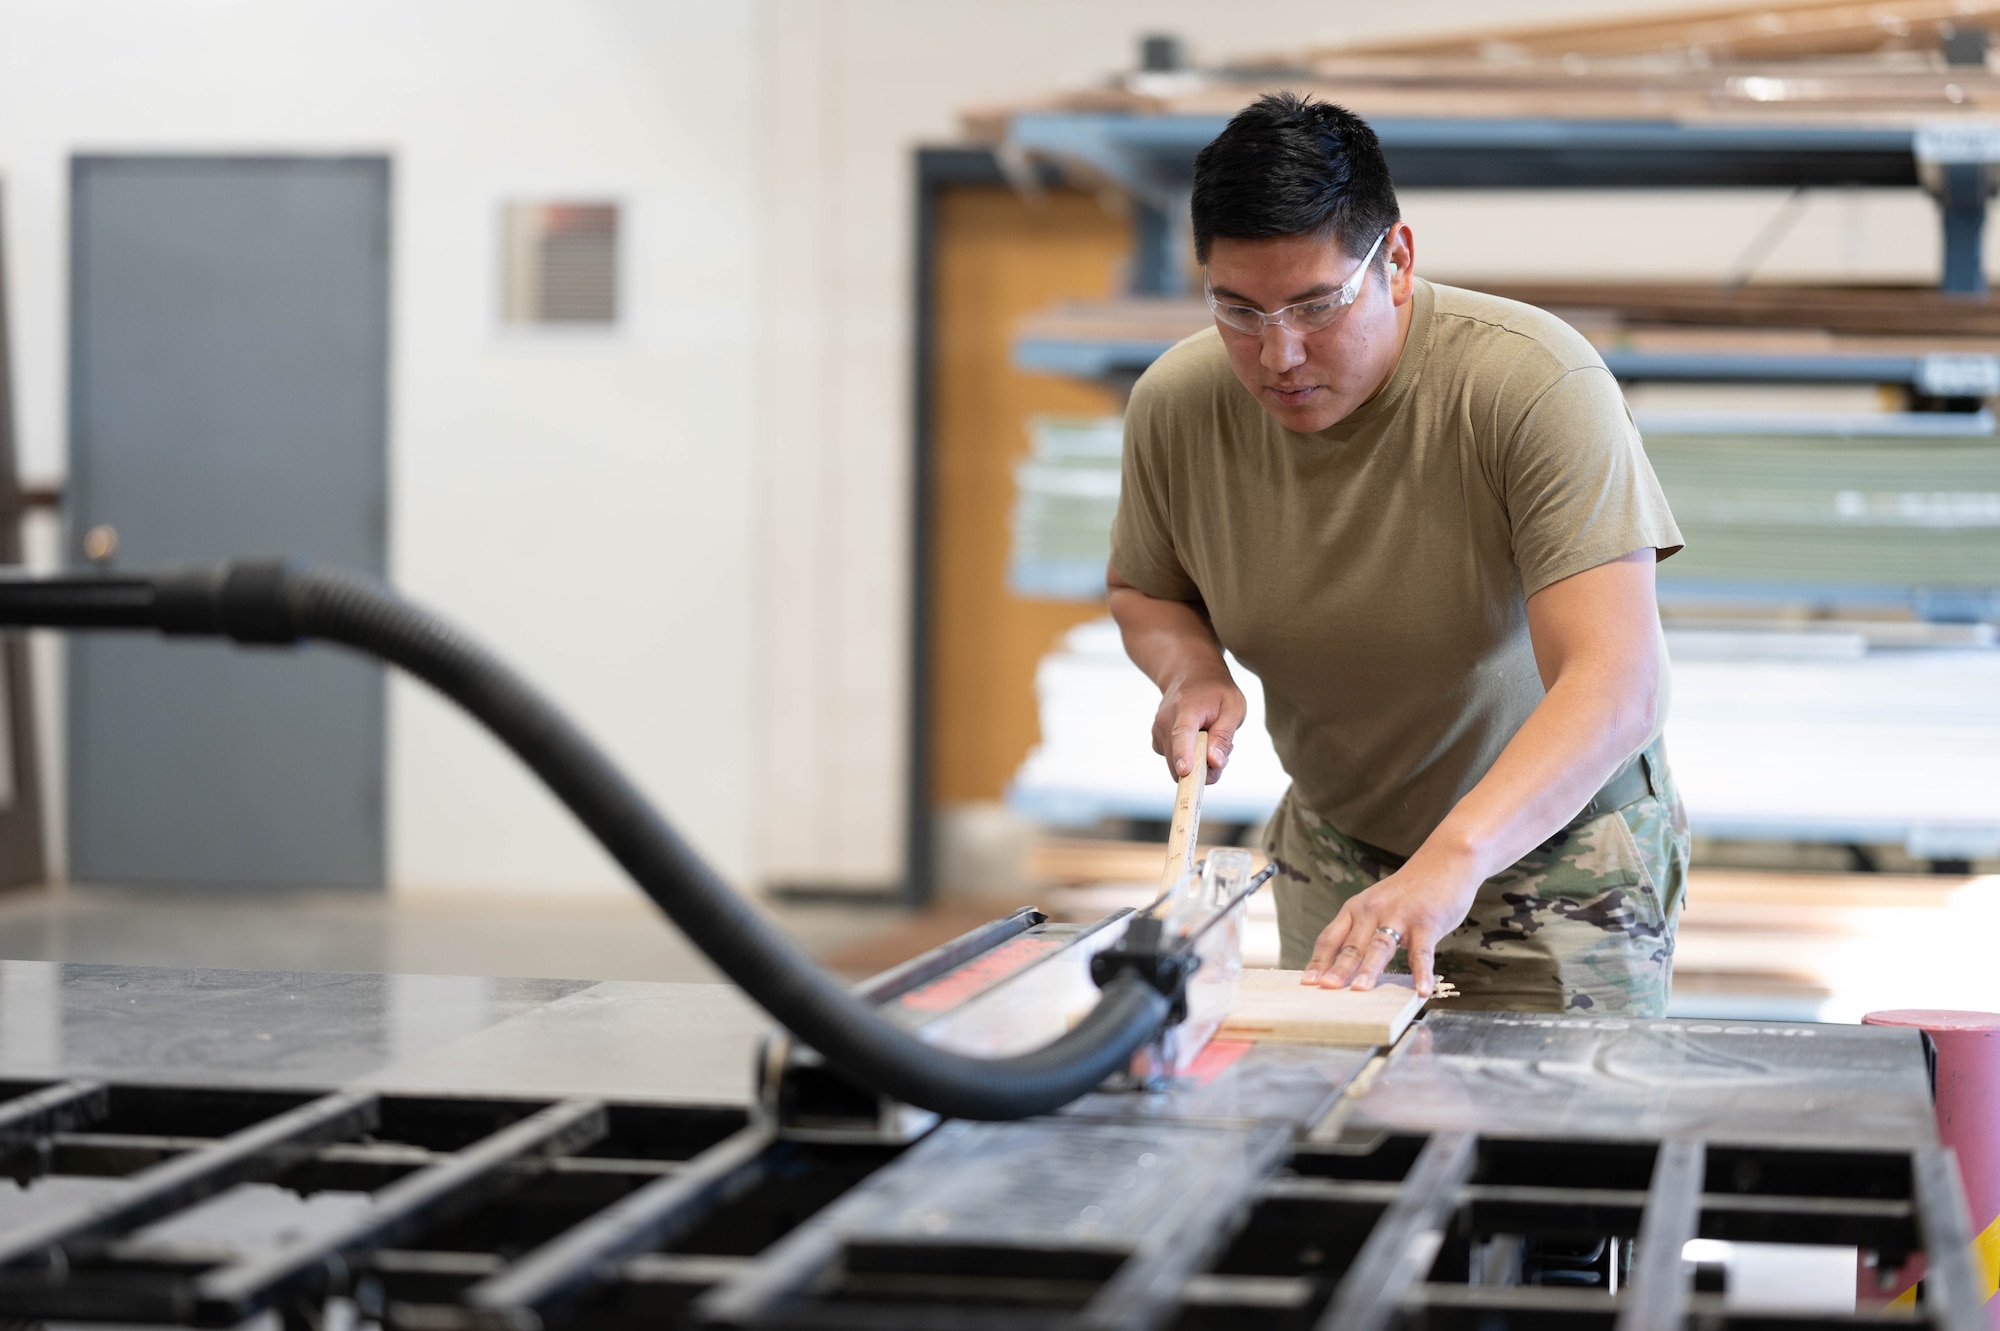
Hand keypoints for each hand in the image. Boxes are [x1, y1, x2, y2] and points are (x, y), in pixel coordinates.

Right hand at [1152, 666, 1245, 785]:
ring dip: (1199, 764)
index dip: (1184, 755)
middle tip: (1223, 752)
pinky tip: (1199, 742)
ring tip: (1211, 740)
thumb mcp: (1233, 708)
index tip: (1185, 771)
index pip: (1182, 735)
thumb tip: (1214, 762)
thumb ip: (1223, 736)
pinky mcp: (1157, 741)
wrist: (1190, 675)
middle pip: (1179, 762)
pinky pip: (1175, 764)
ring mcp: (1158, 732)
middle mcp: (1165, 722)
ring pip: (1178, 767)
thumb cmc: (1216, 691)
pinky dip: (1190, 760)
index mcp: (1186, 709)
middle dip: (1204, 769)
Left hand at [1303, 856, 1480, 997]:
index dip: (1318, 961)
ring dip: (1370, 969)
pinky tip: (1421, 990)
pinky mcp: (1427, 922)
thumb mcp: (1378, 906)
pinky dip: (1422, 972)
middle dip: (1338, 968)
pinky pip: (1422, 952)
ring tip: (1361, 990)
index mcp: (1356, 908)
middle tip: (1326, 989)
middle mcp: (1373, 910)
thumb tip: (1346, 970)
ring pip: (1381, 946)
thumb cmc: (1409, 892)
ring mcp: (1400, 915)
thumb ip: (1363, 932)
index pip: (1330, 938)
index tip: (1307, 982)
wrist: (1446, 859)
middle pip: (1352, 945)